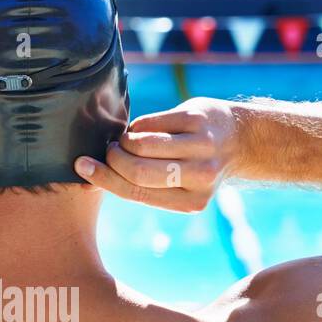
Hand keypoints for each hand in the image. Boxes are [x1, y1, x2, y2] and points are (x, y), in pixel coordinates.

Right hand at [74, 98, 243, 211]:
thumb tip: (95, 176)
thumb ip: (144, 184)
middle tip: (109, 152)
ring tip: (127, 141)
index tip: (82, 166)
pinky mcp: (198, 119)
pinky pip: (153, 122)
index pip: (137, 192)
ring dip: (125, 141)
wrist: (240, 139)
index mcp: (191, 202)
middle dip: (114, 159)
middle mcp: (200, 177)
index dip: (105, 179)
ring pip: (144, 144)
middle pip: (138, 170)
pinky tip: (143, 130)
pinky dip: (139, 126)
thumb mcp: (178, 186)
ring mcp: (202, 146)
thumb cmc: (195, 165)